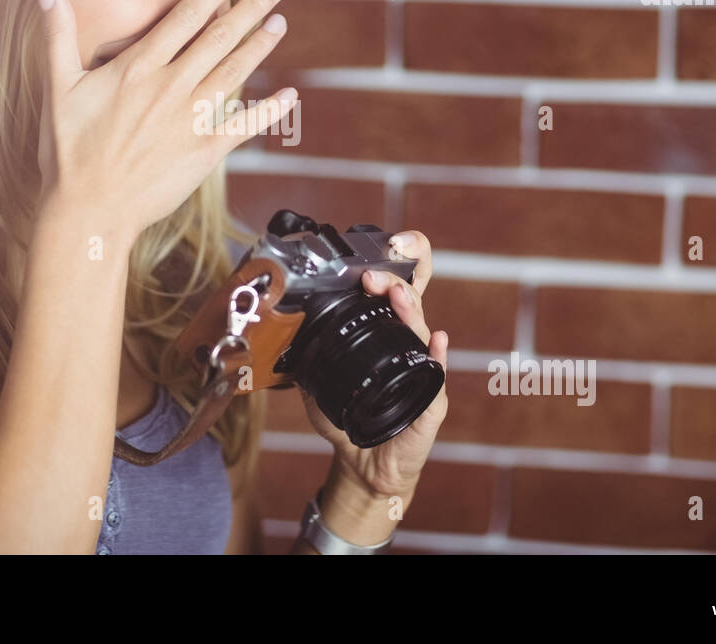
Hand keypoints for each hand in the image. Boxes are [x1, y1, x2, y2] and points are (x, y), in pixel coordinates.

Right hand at [32, 0, 292, 239]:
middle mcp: (170, 88)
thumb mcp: (57, 87)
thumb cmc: (68, 152)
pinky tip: (289, 96)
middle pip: (218, 39)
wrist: (89, 210)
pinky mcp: (203, 152)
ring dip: (259, 48)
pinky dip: (268, 111)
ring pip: (234, 74)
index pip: (184, 18)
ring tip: (280, 23)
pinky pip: (243, 126)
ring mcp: (190, 120)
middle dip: (250, 9)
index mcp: (137, 68)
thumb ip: (56, 33)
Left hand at [298, 230, 448, 499]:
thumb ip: (307, 358)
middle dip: (394, 281)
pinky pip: (436, 374)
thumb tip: (278, 334)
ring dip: (410, 310)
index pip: (392, 290)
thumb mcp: (319, 385)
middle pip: (410, 300)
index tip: (376, 251)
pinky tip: (437, 343)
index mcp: (383, 334)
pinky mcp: (430, 399)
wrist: (365, 464)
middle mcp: (406, 344)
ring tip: (397, 296)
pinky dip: (437, 357)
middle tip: (372, 277)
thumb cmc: (350, 419)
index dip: (389, 267)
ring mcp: (421, 369)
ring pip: (420, 330)